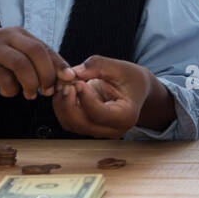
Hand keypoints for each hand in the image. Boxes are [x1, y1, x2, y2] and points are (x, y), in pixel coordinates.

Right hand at [0, 26, 70, 99]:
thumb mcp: (8, 54)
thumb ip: (30, 62)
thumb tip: (59, 78)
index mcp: (18, 34)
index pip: (46, 48)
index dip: (60, 66)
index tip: (69, 81)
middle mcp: (7, 36)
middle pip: (38, 53)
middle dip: (48, 75)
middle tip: (48, 91)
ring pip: (22, 65)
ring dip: (31, 84)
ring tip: (29, 95)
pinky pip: (3, 78)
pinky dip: (10, 89)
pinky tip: (7, 92)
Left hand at [52, 55, 176, 138]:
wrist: (136, 89)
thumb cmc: (131, 78)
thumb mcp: (120, 67)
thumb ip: (99, 66)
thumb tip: (76, 72)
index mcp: (126, 116)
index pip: (99, 114)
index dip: (84, 98)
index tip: (78, 81)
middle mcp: (114, 129)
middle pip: (82, 124)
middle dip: (68, 103)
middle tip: (66, 82)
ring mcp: (101, 131)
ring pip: (72, 125)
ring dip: (62, 104)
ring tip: (65, 84)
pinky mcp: (90, 128)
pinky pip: (69, 121)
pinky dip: (62, 107)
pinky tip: (66, 91)